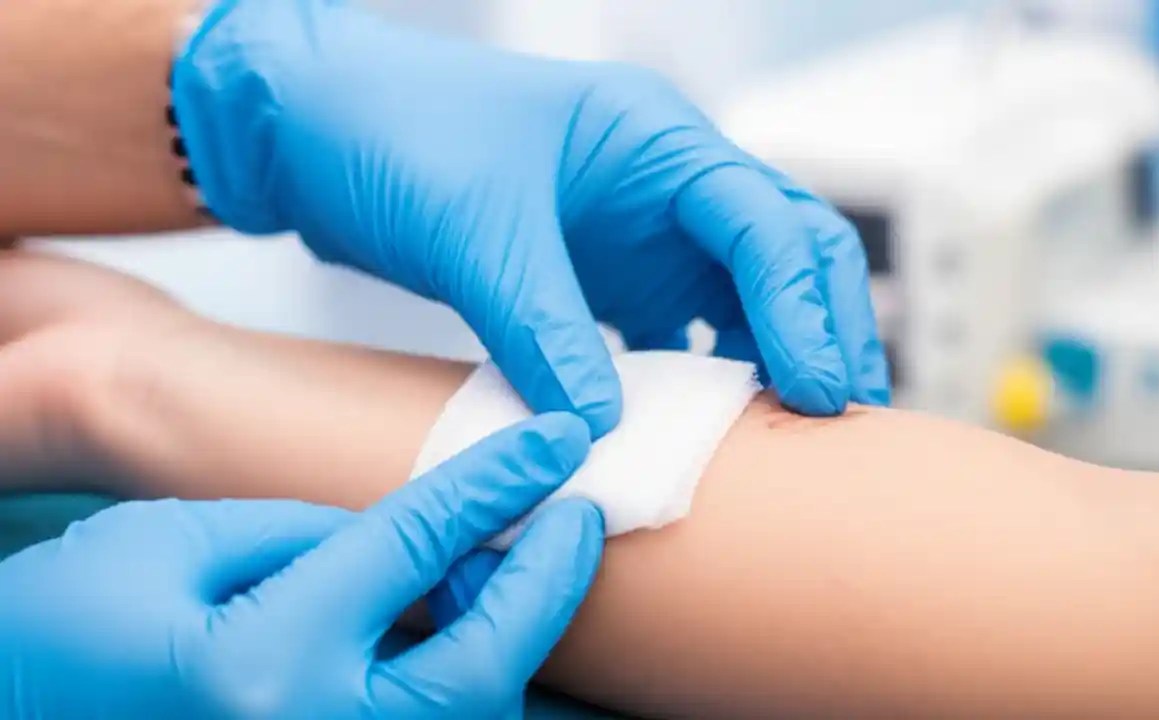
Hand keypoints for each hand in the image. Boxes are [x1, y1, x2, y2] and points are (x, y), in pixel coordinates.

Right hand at [0, 414, 603, 718]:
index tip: (555, 443)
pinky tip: (477, 633)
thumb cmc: (68, 633)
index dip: (495, 485)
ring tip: (529, 565)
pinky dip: (475, 686)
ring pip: (472, 717)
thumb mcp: (172, 547)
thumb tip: (415, 533)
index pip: (416, 551)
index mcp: (264, 664)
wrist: (24, 715)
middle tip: (577, 517)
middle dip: (548, 585)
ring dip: (519, 638)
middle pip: (482, 666)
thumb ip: (303, 534)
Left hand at [172, 0, 890, 436]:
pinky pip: (672, 334)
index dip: (802, 308)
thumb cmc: (390, 131)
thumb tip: (601, 429)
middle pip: (783, 255)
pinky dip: (694, 381)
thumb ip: (542, 328)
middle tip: (844, 417)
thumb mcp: (473, 229)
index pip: (763, 223)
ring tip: (795, 440)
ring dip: (770, 361)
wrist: (310, 126)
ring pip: (739, 299)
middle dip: (822, 329)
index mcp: (652, 139)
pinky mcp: (600, 277)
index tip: (816, 389)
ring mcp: (635, 232)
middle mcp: (662, 184)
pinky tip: (702, 434)